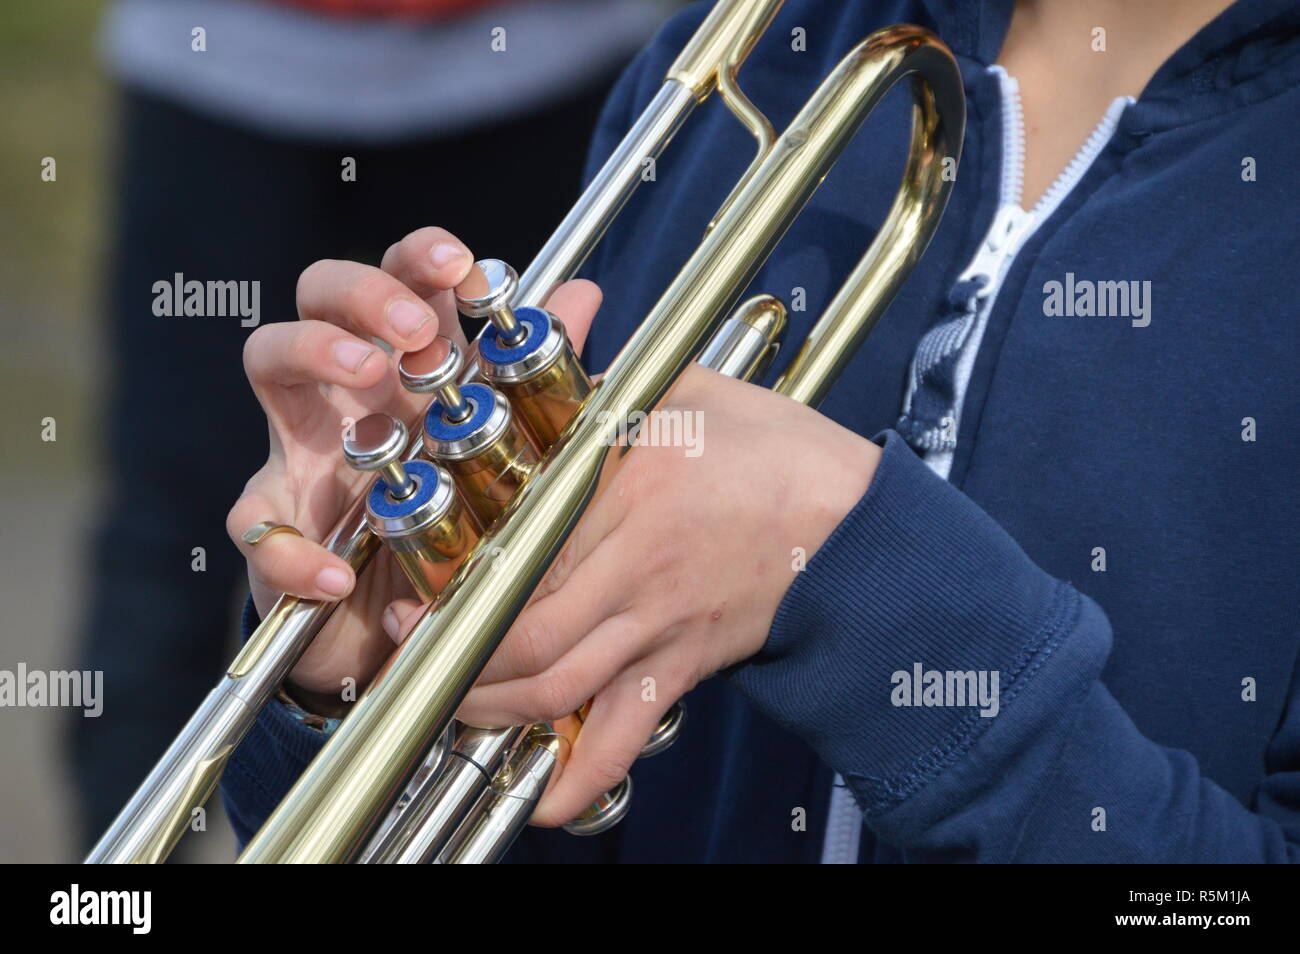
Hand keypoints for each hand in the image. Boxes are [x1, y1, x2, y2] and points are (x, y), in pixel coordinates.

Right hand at [226, 227, 599, 706]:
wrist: (404, 626)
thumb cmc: (450, 519)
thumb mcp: (501, 443)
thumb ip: (536, 365)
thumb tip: (584, 293)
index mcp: (408, 368)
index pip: (398, 280)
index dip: (420, 257)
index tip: (460, 267)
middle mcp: (348, 393)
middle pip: (323, 293)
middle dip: (368, 293)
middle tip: (415, 331)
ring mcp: (302, 450)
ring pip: (271, 360)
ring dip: (316, 353)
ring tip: (368, 383)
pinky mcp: (273, 528)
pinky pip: (260, 527)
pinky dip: (294, 552)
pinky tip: (338, 571)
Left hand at [388, 365, 880, 824]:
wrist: (854, 520)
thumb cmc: (780, 450)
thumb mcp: (688, 389)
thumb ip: (609, 383)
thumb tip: (554, 365)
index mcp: (628, 490)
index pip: (519, 548)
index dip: (457, 581)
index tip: (416, 590)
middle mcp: (634, 566)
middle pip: (522, 633)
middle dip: (455, 655)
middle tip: (415, 654)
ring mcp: (659, 623)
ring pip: (557, 687)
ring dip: (494, 708)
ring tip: (453, 705)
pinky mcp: (684, 662)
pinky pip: (627, 731)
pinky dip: (584, 775)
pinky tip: (549, 800)